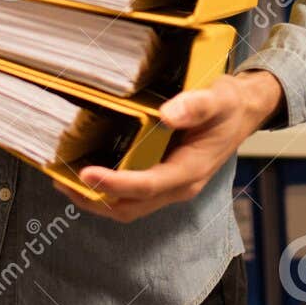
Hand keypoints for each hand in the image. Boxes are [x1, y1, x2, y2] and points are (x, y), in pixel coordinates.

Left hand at [51, 69, 283, 221]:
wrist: (244, 112)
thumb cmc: (230, 105)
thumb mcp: (218, 97)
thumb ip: (196, 105)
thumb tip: (168, 113)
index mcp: (190, 170)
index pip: (146, 186)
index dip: (114, 184)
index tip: (85, 173)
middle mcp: (178, 185)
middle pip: (130, 207)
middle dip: (94, 199)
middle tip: (61, 181)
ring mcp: (171, 186)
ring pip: (128, 207)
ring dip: (96, 199)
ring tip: (64, 181)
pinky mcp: (164, 179)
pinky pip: (132, 195)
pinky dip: (106, 190)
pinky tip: (88, 173)